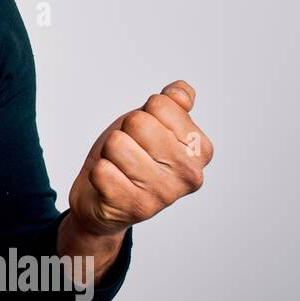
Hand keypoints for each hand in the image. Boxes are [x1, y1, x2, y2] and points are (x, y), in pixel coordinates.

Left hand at [67, 80, 213, 236]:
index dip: (143, 114)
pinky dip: (99, 172)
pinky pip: (102, 170)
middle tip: (129, 152)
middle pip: (138, 122)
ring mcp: (163, 194)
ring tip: (120, 167)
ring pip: (117, 143)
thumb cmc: (131, 155)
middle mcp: (189, 174)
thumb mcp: (153, 123)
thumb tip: (179, 92)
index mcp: (200, 149)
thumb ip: (173, 103)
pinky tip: (110, 184)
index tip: (145, 135)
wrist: (103, 198)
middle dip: (125, 131)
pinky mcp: (134, 208)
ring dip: (110, 152)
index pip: (160, 104)